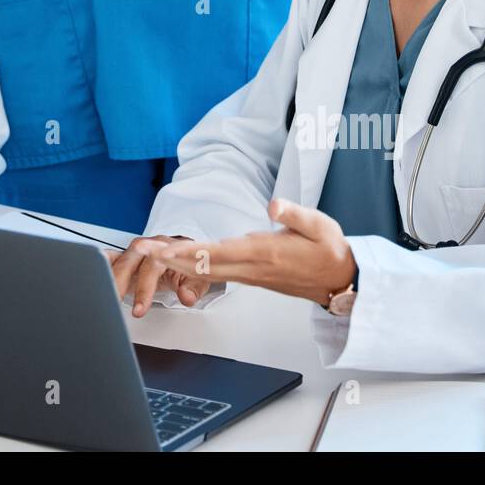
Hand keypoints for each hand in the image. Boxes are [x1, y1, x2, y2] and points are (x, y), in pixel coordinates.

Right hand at [109, 235, 213, 317]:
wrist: (186, 253)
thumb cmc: (190, 265)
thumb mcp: (198, 279)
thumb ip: (193, 289)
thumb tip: (186, 296)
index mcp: (166, 249)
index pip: (152, 267)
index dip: (145, 289)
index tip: (140, 309)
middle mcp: (148, 246)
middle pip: (130, 260)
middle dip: (120, 282)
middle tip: (115, 302)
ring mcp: (135, 251)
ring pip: (117, 260)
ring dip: (108, 277)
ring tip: (102, 295)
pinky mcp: (125, 256)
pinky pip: (109, 257)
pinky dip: (100, 265)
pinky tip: (91, 273)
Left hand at [138, 199, 355, 306]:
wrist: (340, 280)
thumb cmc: (329, 250)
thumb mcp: (319, 224)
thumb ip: (294, 213)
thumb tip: (273, 204)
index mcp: (265, 252)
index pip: (219, 252)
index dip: (189, 251)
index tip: (166, 248)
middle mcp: (253, 267)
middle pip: (204, 265)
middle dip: (171, 258)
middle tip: (144, 250)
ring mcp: (250, 275)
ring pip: (207, 271)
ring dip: (178, 264)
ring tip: (152, 254)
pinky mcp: (251, 277)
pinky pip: (217, 274)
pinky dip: (194, 268)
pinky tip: (180, 263)